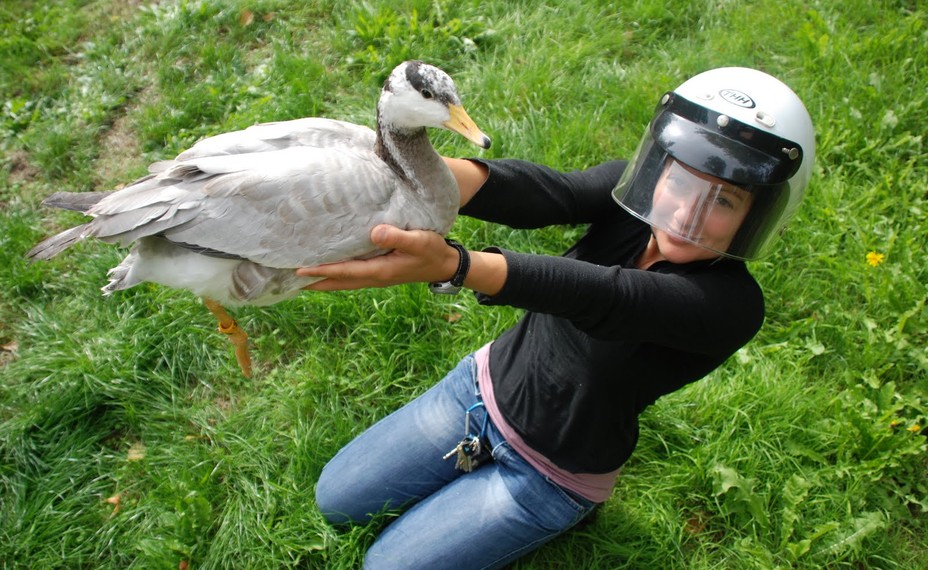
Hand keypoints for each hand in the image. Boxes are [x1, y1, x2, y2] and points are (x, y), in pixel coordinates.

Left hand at [296, 224, 459, 290]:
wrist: (444, 265)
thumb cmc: (432, 251)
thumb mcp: (418, 240)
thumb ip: (397, 237)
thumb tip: (374, 233)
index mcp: (380, 270)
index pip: (345, 271)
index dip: (322, 271)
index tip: (300, 271)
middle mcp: (374, 277)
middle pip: (338, 282)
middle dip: (315, 282)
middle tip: (289, 280)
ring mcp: (376, 277)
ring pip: (343, 282)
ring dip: (323, 281)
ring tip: (301, 278)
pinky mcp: (379, 272)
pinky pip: (351, 277)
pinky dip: (335, 276)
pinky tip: (328, 270)